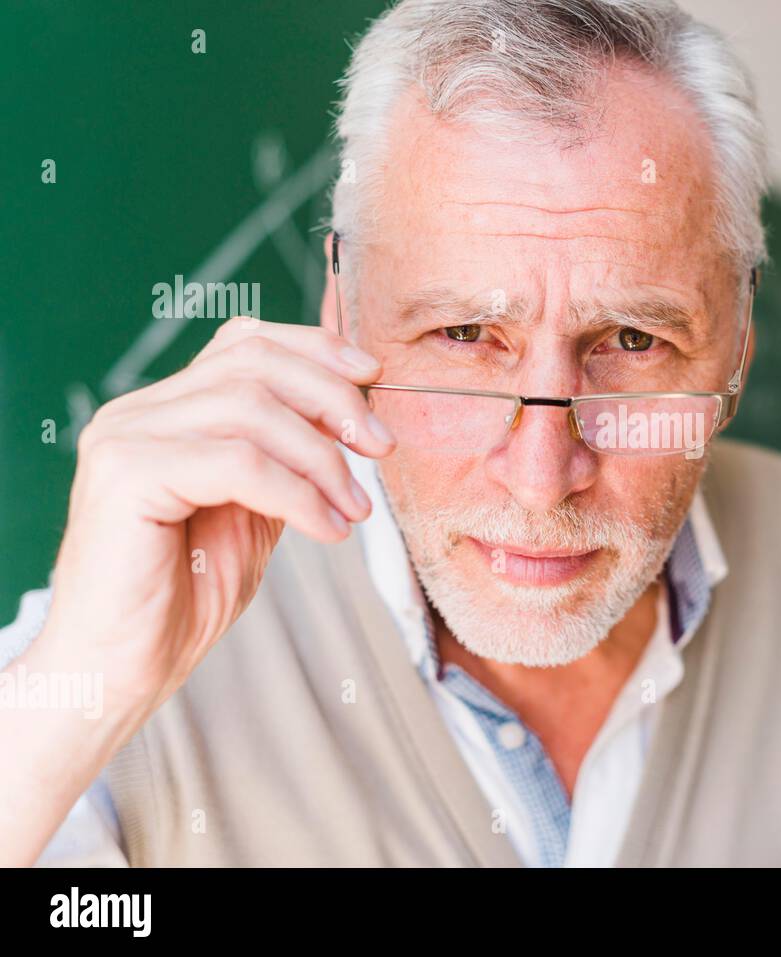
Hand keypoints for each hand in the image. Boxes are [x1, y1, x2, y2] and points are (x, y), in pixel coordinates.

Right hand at [38, 316, 394, 718]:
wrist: (122, 669)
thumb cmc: (186, 596)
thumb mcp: (257, 511)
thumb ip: (289, 459)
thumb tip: (353, 418)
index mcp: (166, 410)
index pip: (245, 342)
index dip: (317, 349)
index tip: (375, 378)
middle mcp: (139, 412)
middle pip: (255, 363)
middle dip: (334, 399)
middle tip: (382, 448)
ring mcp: (125, 438)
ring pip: (251, 409)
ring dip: (323, 458)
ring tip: (355, 509)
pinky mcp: (126, 475)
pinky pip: (238, 463)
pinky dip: (298, 494)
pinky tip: (327, 528)